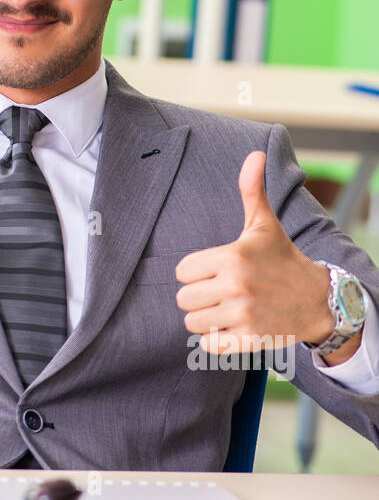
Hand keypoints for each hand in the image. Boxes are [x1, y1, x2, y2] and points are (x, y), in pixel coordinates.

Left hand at [174, 150, 333, 354]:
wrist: (317, 299)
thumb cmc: (282, 259)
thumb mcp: (264, 225)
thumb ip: (251, 191)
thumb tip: (253, 154)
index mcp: (232, 256)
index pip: (182, 271)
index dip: (195, 272)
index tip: (215, 271)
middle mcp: (236, 286)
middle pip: (183, 299)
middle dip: (199, 297)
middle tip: (221, 292)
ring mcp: (242, 315)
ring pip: (193, 323)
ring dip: (206, 319)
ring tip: (226, 309)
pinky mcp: (248, 340)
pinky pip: (207, 345)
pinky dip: (215, 340)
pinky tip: (231, 328)